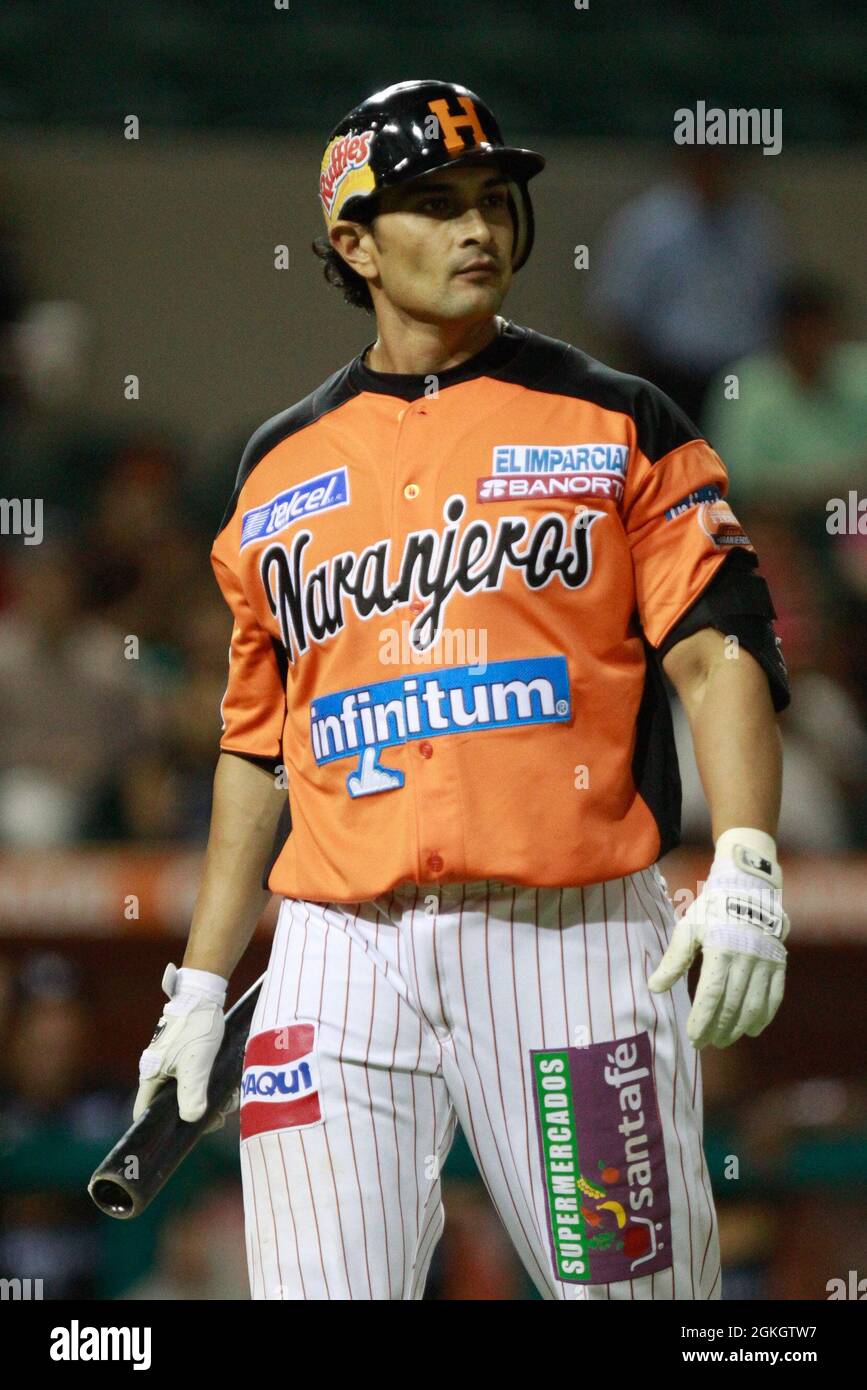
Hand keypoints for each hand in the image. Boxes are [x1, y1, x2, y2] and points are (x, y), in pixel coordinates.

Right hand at [134, 963, 227, 1123]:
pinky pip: (199, 1082)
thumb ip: (192, 1093)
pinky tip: (229, 1089)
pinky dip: (213, 1088)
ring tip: (229, 1100)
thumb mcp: (196, 1063)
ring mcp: (174, 1066)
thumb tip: (191, 1119)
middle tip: (218, 1115)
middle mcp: (160, 1073)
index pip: (144, 1113)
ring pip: (189, 1095)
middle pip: (172, 1107)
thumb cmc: (195, 1026)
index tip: (181, 1135)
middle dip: (196, 1114)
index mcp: (152, 1076)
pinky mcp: (189, 1059)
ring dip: (210, 1101)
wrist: (205, 996)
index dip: (158, 1129)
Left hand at [648, 830, 788, 1048]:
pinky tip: (752, 1030)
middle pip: (732, 1005)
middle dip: (718, 1029)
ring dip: (738, 1027)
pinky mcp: (778, 964)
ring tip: (723, 1040)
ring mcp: (765, 962)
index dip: (702, 1020)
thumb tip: (654, 988)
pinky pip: (774, 997)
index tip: (693, 1038)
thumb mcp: (689, 928)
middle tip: (705, 1044)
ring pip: (753, 1005)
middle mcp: (746, 959)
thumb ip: (674, 959)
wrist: (749, 889)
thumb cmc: (713, 909)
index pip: (711, 995)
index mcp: (721, 950)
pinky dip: (764, 1016)